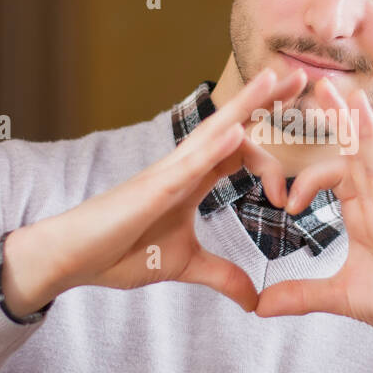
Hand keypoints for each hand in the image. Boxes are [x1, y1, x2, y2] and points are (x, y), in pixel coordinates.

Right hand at [3, 66, 308, 314]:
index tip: (287, 197)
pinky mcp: (152, 188)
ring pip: (212, 130)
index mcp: (192, 180)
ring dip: (245, 103)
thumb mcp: (185, 266)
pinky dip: (214, 145)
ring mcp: (167, 172)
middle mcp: (182, 167)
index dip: (269, 156)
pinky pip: (188, 162)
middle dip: (266, 99)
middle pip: (231, 124)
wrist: (71, 259)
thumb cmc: (118, 252)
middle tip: (301, 72)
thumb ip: (222, 276)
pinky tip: (238, 130)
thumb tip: (254, 300)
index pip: (238, 151)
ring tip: (274, 78)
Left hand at [254, 77, 372, 365]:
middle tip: (320, 82)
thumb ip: (301, 295)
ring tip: (356, 98)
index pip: (335, 175)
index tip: (286, 203)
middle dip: (341, 119)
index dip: (307, 180)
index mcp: (365, 213)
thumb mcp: (340, 298)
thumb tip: (259, 306)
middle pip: (359, 153)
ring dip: (367, 132)